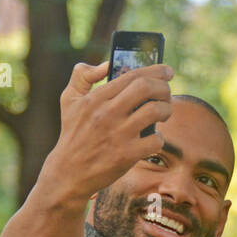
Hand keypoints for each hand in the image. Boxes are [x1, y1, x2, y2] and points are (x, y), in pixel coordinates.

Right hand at [36, 60, 173, 213]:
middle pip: (146, 88)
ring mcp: (118, 135)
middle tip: (167, 93)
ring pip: (155, 111)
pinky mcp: (126, 155)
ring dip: (166, 110)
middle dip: (164, 87)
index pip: (131, 75)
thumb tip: (107, 63)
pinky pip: (155, 141)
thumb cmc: (72, 133)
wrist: (68, 172)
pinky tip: (154, 139)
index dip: (155, 70)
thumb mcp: (68, 100)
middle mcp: (107, 113)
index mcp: (96, 98)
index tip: (167, 71)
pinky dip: (159, 139)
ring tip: (164, 113)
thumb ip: (82, 75)